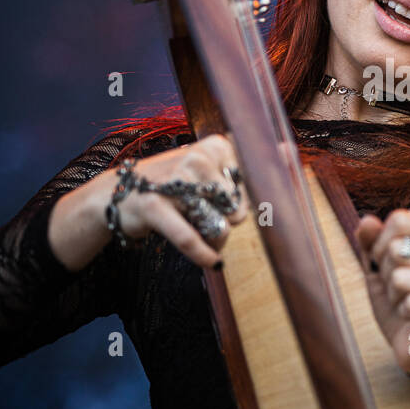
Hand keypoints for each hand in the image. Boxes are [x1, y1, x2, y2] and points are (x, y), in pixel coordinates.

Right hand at [49, 134, 246, 271]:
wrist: (119, 195)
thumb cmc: (176, 186)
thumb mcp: (211, 169)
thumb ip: (249, 164)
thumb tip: (290, 148)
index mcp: (216, 146)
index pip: (254, 188)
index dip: (245, 205)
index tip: (229, 204)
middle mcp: (197, 158)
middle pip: (238, 210)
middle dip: (228, 224)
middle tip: (209, 220)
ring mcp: (174, 181)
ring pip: (218, 227)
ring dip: (215, 241)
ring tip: (202, 235)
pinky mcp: (154, 206)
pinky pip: (189, 238)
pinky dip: (203, 254)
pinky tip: (211, 261)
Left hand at [355, 209, 409, 375]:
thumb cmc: (401, 298)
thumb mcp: (379, 267)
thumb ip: (371, 242)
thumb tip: (367, 221)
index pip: (401, 221)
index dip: (381, 243)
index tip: (385, 260)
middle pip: (398, 248)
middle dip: (387, 272)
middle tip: (398, 286)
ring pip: (402, 277)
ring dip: (395, 294)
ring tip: (406, 301)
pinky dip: (403, 311)